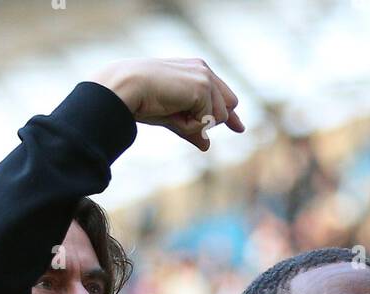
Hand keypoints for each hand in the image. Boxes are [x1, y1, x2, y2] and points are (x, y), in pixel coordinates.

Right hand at [93, 57, 244, 148]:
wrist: (129, 88)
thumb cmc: (144, 100)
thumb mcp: (172, 117)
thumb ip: (192, 129)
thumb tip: (207, 146)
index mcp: (198, 71)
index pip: (223, 98)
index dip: (230, 116)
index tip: (239, 128)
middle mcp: (204, 71)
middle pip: (225, 110)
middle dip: (206, 122)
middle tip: (177, 114)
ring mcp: (205, 78)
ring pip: (217, 118)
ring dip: (194, 124)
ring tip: (171, 111)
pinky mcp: (203, 88)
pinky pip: (207, 121)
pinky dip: (190, 124)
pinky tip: (173, 110)